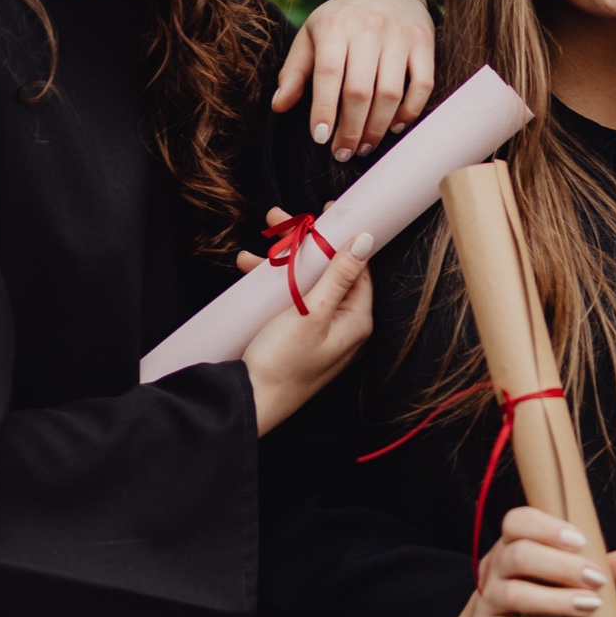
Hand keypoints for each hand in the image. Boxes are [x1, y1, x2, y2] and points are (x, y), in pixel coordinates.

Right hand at [240, 225, 374, 434]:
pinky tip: (250, 274)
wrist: (251, 403)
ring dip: (281, 265)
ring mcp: (320, 333)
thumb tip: (365, 241)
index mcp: (357, 320)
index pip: (358, 267)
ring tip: (253, 253)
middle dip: (303, 246)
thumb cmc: (283, 364)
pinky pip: (291, 302)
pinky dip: (273, 286)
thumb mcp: (312, 312)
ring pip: (306, 285)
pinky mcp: (298, 339)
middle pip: (329, 272)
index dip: (341, 237)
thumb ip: (339, 275)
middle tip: (277, 221)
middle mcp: (344, 325)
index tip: (327, 212)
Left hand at [272, 0, 435, 161]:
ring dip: (377, 127)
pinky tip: (394, 126)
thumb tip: (279, 106)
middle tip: (342, 153)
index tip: (321, 138)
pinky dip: (410, 111)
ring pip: (390, 93)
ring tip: (364, 146)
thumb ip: (295, 72)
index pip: (328, 74)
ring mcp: (399, 35)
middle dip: (350, 129)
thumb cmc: (341, 21)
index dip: (325, 109)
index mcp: (334, 26)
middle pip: (360, 90)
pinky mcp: (423, 43)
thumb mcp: (311, 36)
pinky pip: (421, 84)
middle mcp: (368, 28)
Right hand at [440, 506, 615, 616]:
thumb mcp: (558, 579)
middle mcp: (496, 568)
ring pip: (514, 593)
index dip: (547, 527)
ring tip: (590, 606)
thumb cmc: (531, 598)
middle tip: (596, 580)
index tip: (580, 542)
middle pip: (518, 555)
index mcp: (511, 544)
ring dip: (557, 600)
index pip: (517, 521)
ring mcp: (488, 601)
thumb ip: (595, 566)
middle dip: (562, 566)